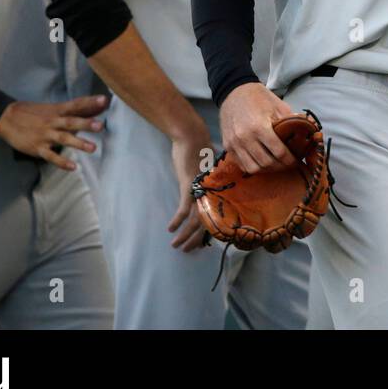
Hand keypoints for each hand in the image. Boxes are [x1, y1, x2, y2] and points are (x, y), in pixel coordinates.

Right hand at [0, 95, 107, 170]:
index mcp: (57, 110)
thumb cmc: (33, 112)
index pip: (75, 105)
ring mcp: (45, 135)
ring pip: (63, 139)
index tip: (103, 100)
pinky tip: (73, 167)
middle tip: (100, 126)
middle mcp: (52, 122)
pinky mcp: (38, 148)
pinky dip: (61, 162)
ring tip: (93, 148)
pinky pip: (51, 156)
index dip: (89, 102)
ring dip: (78, 143)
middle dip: (86, 124)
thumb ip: (75, 108)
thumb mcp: (52, 108)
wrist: (5, 119)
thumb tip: (98, 105)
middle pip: (71, 122)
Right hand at [167, 126, 215, 252]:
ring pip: (196, 219)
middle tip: (187, 251)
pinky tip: (171, 228)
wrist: (192, 137)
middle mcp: (212, 193)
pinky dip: (178, 219)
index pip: (214, 218)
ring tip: (176, 245)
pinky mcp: (190, 185)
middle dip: (195, 240)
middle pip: (206, 223)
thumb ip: (203, 186)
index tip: (198, 245)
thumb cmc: (198, 153)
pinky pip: (185, 207)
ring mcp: (202, 190)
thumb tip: (199, 197)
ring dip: (185, 235)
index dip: (206, 234)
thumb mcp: (203, 174)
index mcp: (215, 192)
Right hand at [219, 82, 295, 173]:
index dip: (290, 160)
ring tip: (275, 164)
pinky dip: (252, 166)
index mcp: (259, 127)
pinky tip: (261, 162)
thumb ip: (291, 120)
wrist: (233, 91)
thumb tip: (307, 130)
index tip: (295, 160)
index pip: (279, 152)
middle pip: (266, 163)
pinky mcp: (227, 146)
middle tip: (287, 164)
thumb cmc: (258, 97)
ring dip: (266, 170)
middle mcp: (245, 138)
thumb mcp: (278, 105)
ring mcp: (234, 143)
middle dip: (280, 166)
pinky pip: (241, 164)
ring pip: (253, 168)